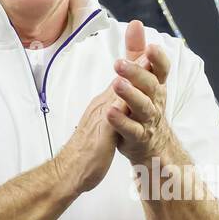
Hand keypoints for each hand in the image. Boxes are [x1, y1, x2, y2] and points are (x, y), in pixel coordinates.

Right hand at [54, 20, 147, 194]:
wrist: (68, 171)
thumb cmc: (86, 150)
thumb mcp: (101, 124)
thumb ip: (111, 110)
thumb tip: (119, 98)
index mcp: (103, 104)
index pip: (121, 80)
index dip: (135, 66)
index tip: (148, 52)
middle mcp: (101, 106)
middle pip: (120, 81)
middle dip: (135, 65)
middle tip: (150, 49)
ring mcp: (100, 119)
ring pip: (117, 95)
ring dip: (130, 80)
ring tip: (145, 66)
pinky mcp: (102, 135)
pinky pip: (113, 120)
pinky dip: (121, 109)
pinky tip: (131, 101)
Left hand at [108, 20, 174, 164]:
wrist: (152, 144)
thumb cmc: (145, 104)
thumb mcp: (143, 77)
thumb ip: (136, 51)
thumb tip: (136, 22)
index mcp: (156, 84)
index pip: (162, 69)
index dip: (158, 59)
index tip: (150, 47)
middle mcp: (155, 100)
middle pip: (149, 85)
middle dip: (136, 73)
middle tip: (119, 62)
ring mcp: (147, 120)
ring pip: (142, 106)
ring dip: (130, 95)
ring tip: (116, 83)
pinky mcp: (137, 137)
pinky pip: (130, 129)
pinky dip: (121, 121)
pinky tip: (109, 112)